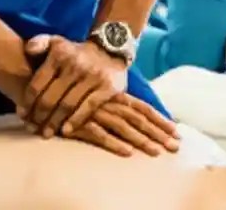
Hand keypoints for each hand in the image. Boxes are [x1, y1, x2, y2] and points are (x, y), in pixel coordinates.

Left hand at [21, 35, 126, 137]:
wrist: (110, 49)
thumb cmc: (76, 52)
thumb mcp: (57, 41)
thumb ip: (39, 43)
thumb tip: (27, 50)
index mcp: (59, 55)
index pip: (38, 83)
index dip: (27, 102)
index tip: (22, 115)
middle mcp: (75, 65)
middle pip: (51, 97)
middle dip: (39, 116)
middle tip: (32, 128)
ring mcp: (92, 77)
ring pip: (67, 105)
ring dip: (54, 122)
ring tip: (46, 133)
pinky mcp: (107, 88)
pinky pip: (88, 108)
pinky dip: (75, 121)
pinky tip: (65, 131)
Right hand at [62, 93, 180, 157]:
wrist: (48, 72)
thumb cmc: (75, 82)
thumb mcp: (99, 89)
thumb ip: (115, 99)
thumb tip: (133, 110)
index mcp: (116, 94)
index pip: (144, 108)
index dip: (160, 120)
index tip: (176, 133)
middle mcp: (110, 102)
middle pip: (139, 119)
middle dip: (158, 133)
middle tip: (174, 147)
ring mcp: (96, 111)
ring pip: (123, 127)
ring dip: (141, 140)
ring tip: (155, 152)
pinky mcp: (81, 121)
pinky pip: (99, 134)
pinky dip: (113, 143)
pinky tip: (126, 153)